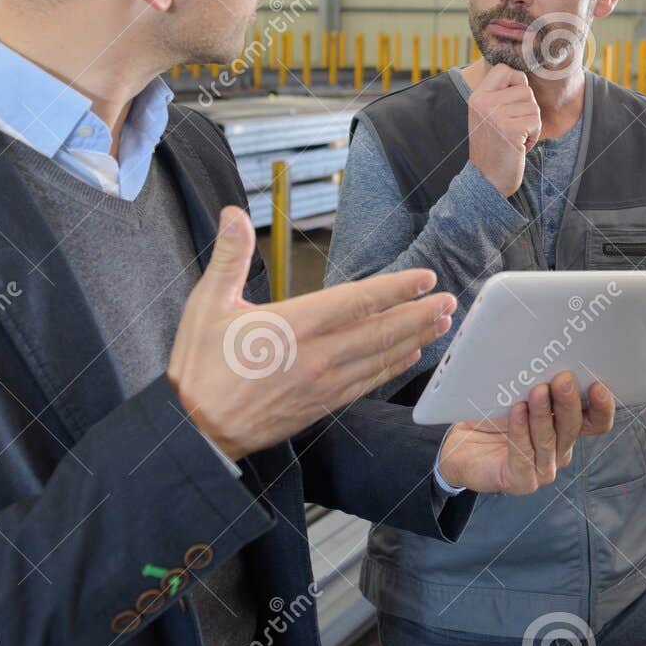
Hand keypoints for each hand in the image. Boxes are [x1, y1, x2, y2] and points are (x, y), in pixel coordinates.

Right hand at [168, 207, 455, 460]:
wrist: (196, 432)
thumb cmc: (199, 368)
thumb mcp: (206, 305)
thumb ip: (229, 257)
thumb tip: (234, 213)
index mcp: (292, 326)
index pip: (356, 301)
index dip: (395, 288)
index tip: (423, 278)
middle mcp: (316, 357)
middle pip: (380, 331)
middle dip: (418, 314)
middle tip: (449, 300)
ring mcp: (321, 385)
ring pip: (379, 359)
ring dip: (414, 339)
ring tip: (441, 325)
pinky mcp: (320, 406)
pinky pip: (366, 384)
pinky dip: (391, 369)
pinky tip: (408, 358)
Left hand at [437, 371, 614, 494]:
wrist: (458, 443)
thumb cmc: (492, 416)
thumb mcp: (517, 393)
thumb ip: (537, 383)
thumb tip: (548, 355)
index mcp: (565, 429)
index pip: (596, 422)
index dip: (602, 406)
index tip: (598, 384)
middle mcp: (559, 451)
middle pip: (573, 428)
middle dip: (569, 402)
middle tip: (563, 379)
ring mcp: (542, 470)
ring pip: (549, 441)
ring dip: (544, 415)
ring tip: (537, 391)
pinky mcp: (520, 481)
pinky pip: (524, 456)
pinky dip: (521, 432)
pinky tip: (517, 412)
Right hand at [467, 63, 540, 196]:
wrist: (487, 179)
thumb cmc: (493, 147)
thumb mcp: (487, 115)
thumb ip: (499, 95)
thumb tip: (521, 75)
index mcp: (478, 96)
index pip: (504, 69)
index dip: (517, 82)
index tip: (513, 101)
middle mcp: (484, 103)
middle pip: (525, 89)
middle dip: (527, 110)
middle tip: (514, 128)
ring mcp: (496, 116)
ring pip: (533, 106)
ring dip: (531, 125)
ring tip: (515, 138)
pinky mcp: (511, 130)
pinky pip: (536, 122)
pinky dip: (533, 137)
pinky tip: (519, 146)